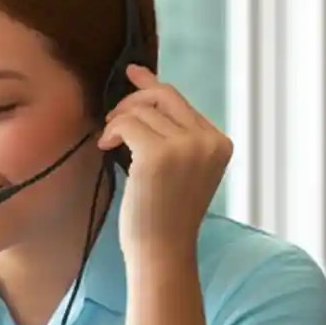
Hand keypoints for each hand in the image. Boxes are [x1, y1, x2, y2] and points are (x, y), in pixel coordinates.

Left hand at [98, 64, 232, 261]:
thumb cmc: (164, 216)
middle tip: (111, 118)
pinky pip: (127, 123)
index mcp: (219, 143)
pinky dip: (112, 131)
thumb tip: (146, 98)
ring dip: (117, 121)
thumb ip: (173, 137)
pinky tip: (106, 146)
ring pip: (141, 111)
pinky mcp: (159, 154)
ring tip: (109, 142)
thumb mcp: (180, 171)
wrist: (162, 250)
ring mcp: (186, 146)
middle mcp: (208, 140)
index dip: (152, 86)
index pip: (182, 102)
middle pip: (163, 96)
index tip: (133, 73)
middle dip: (132, 99)